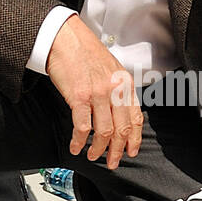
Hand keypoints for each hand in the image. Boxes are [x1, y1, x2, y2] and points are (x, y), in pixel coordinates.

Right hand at [45, 15, 142, 168]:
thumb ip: (117, 89)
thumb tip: (119, 111)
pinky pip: (83, 127)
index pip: (136, 117)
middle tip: (113, 162)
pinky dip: (80, 141)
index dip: (134, 138)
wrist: (65, 38)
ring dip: (99, 149)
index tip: (131, 151)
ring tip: (93, 156)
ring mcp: (98, 93)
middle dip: (118, 150)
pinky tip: (76, 146)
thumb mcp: (110, 68)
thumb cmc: (84, 51)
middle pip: (122, 128)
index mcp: (125, 83)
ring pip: (105, 131)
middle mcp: (115, 89)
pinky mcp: (79, 97)